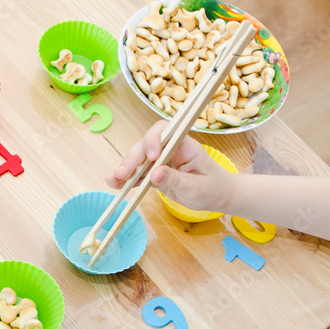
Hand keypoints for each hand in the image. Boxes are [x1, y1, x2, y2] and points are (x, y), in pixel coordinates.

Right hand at [105, 120, 234, 212]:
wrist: (218, 196)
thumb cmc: (212, 188)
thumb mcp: (196, 187)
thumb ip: (175, 180)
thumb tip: (154, 174)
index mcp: (184, 145)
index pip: (164, 132)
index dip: (153, 140)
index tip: (151, 157)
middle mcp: (169, 149)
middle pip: (145, 146)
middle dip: (132, 158)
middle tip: (122, 174)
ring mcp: (160, 161)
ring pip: (138, 159)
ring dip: (124, 169)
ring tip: (111, 180)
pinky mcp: (155, 173)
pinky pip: (138, 174)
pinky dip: (127, 179)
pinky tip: (114, 184)